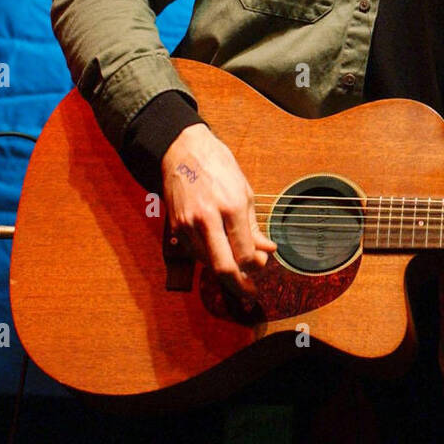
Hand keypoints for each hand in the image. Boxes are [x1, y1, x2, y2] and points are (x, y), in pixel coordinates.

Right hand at [161, 124, 276, 296]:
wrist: (183, 150)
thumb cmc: (218, 166)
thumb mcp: (244, 191)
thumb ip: (254, 227)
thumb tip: (267, 251)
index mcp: (230, 208)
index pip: (245, 253)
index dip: (256, 267)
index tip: (262, 267)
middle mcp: (207, 219)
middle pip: (223, 268)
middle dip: (239, 287)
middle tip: (250, 293)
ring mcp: (188, 225)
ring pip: (208, 264)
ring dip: (225, 272)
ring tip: (239, 271)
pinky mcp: (176, 228)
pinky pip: (196, 253)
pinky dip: (209, 259)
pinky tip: (220, 254)